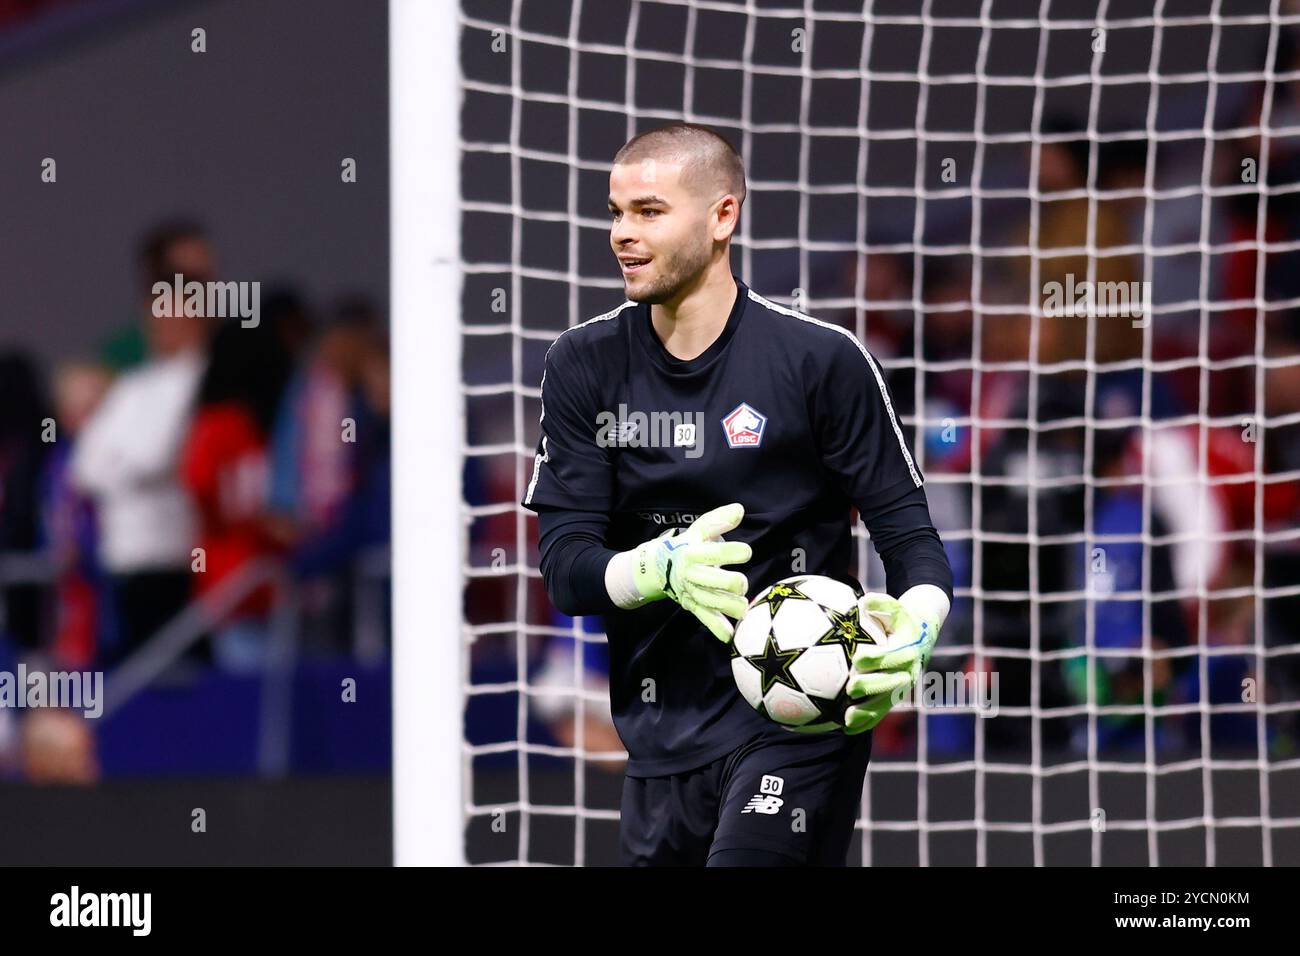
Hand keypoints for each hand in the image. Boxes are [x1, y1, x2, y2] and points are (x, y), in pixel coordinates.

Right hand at [627, 502, 751, 641]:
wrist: (659, 567)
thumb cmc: (688, 544)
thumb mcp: (700, 528)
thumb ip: (719, 519)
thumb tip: (739, 510)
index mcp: (693, 552)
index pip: (715, 552)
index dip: (733, 552)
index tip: (746, 553)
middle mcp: (692, 573)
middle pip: (715, 581)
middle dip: (733, 583)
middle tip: (741, 583)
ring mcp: (692, 592)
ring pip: (713, 602)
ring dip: (730, 606)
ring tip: (744, 607)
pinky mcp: (693, 606)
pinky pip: (705, 618)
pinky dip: (716, 627)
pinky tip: (729, 635)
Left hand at [843, 585, 948, 733]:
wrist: (920, 636)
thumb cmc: (900, 619)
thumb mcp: (895, 607)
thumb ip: (881, 603)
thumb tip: (864, 601)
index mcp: (908, 650)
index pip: (893, 656)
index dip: (877, 659)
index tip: (858, 658)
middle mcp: (908, 671)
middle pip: (891, 684)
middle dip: (871, 687)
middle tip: (851, 688)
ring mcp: (902, 687)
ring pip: (886, 703)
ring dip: (867, 712)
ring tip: (846, 718)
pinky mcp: (895, 698)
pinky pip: (880, 713)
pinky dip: (865, 722)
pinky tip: (845, 728)